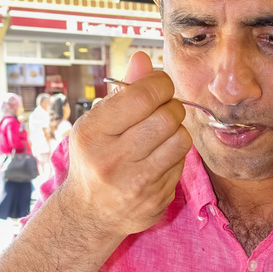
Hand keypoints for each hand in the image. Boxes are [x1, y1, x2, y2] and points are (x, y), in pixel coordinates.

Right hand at [59, 51, 191, 238]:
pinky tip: (158, 158)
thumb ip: (123, 91)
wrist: (91, 213)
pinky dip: (175, 155)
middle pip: (166, 117)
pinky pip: (181, 163)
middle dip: (171, 107)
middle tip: (161, 110)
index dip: (160, 84)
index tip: (159, 86)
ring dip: (176, 131)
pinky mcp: (155, 200)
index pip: (143, 96)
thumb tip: (143, 58)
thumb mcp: (98, 122)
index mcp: (92, 133)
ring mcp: (134, 184)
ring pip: (181, 139)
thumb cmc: (96, 157)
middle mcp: (111, 160)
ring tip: (161, 135)